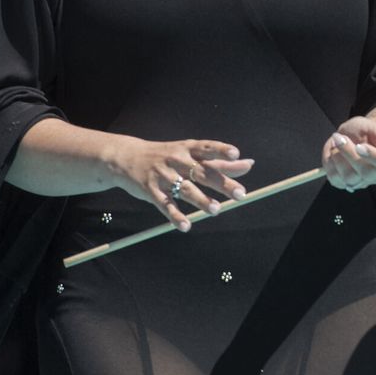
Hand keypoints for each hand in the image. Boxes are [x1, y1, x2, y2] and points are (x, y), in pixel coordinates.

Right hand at [107, 137, 253, 230]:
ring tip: (216, 210)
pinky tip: (186, 226)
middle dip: (221, 183)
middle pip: (202, 172)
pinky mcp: (150, 190)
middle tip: (240, 194)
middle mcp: (176, 160)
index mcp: (188, 149)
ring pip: (184, 189)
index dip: (221, 150)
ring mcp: (163, 175)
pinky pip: (164, 204)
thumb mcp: (191, 154)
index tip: (236, 154)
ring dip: (201, 199)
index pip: (207, 148)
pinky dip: (175, 216)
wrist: (126, 157)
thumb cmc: (167, 156)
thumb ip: (220, 162)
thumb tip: (248, 164)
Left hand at [322, 116, 375, 189]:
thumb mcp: (373, 128)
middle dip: (349, 154)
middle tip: (339, 137)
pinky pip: (335, 179)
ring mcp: (361, 182)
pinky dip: (330, 163)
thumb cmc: (366, 132)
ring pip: (349, 177)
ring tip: (336, 141)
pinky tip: (332, 151)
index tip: (360, 146)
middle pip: (365, 172)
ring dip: (338, 157)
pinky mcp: (345, 183)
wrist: (353, 136)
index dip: (373, 156)